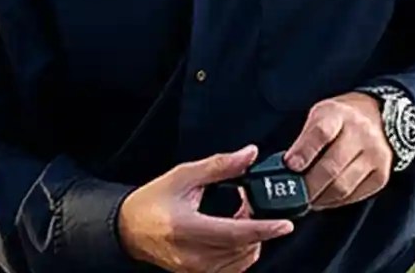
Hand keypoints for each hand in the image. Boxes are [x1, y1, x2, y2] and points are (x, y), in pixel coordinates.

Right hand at [117, 144, 293, 271]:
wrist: (128, 229)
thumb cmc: (153, 201)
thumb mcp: (184, 176)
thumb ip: (220, 166)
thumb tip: (250, 154)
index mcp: (187, 229)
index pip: (235, 233)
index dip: (264, 229)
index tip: (286, 223)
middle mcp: (192, 256)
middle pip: (242, 247)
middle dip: (258, 225)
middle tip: (253, 203)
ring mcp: (195, 270)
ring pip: (241, 260)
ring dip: (251, 238)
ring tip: (242, 216)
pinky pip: (232, 268)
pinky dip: (241, 250)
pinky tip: (235, 233)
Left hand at [284, 92, 392, 210]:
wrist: (380, 117)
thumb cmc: (341, 119)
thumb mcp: (320, 115)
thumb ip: (303, 139)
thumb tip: (284, 170)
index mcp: (339, 114)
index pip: (321, 133)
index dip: (304, 151)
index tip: (290, 165)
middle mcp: (361, 133)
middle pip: (331, 167)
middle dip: (307, 186)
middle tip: (292, 195)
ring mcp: (374, 155)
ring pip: (342, 187)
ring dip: (319, 198)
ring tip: (306, 200)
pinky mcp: (381, 175)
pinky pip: (354, 196)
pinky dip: (335, 202)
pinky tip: (324, 199)